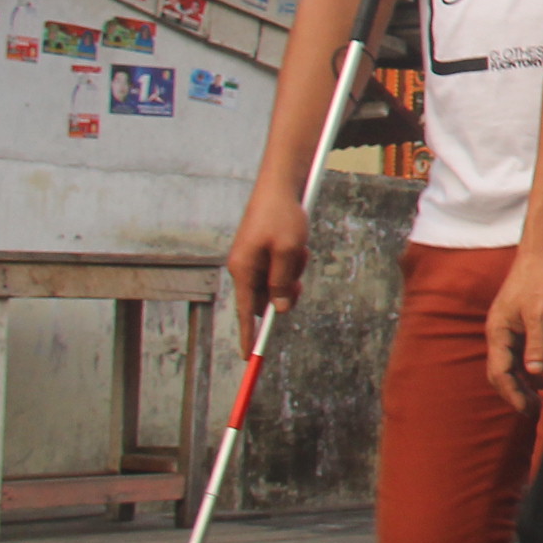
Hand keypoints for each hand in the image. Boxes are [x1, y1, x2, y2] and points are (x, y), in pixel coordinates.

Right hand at [224, 183, 308, 347]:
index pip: (246, 311)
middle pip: (268, 298)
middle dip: (287, 289)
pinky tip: (299, 243)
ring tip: (299, 248)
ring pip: (279, 283)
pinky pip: (283, 268)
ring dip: (294, 271)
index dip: (249, 335)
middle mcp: (245, 267)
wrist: (281, 185)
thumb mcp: (287, 251)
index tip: (249, 356)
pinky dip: (294, 260)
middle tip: (297, 275)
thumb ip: (282, 282)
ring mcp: (254, 260)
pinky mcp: (265, 252)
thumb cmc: (282, 216)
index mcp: (243, 269)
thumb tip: (279, 310)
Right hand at [486, 250, 542, 412]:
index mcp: (498, 333)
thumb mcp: (542, 314)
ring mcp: (507, 330)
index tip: (528, 409)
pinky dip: (526, 371)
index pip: (500, 372)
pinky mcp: (518, 326)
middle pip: (500, 373)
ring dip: (521, 385)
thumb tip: (535, 374)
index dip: (513, 394)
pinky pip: (518, 356)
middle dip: (515, 394)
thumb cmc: (541, 282)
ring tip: (537, 403)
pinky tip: (541, 380)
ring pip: (509, 366)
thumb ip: (538, 343)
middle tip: (533, 412)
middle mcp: (499, 334)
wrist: (540, 256)